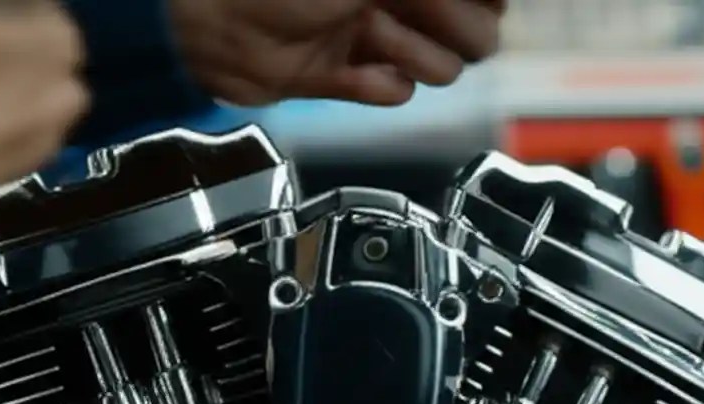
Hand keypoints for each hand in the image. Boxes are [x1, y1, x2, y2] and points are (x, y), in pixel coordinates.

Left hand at [168, 0, 505, 105]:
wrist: (209, 19)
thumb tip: (495, 4)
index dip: (484, 1)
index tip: (480, 3)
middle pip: (477, 32)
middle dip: (450, 25)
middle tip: (404, 11)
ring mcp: (372, 35)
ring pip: (438, 68)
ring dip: (408, 53)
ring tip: (366, 34)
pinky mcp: (345, 75)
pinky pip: (392, 94)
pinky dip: (375, 85)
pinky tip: (350, 69)